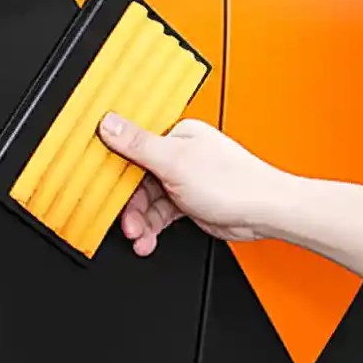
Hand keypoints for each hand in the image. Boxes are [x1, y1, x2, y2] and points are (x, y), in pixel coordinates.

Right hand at [97, 112, 298, 255]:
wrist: (265, 213)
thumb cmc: (235, 183)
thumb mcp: (175, 161)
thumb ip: (137, 144)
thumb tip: (108, 122)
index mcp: (174, 134)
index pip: (131, 143)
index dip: (112, 163)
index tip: (97, 178)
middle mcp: (177, 154)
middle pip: (135, 177)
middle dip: (128, 203)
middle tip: (124, 220)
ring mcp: (182, 179)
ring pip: (147, 200)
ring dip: (140, 220)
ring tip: (139, 236)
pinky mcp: (187, 201)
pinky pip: (160, 214)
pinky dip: (152, 228)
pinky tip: (148, 239)